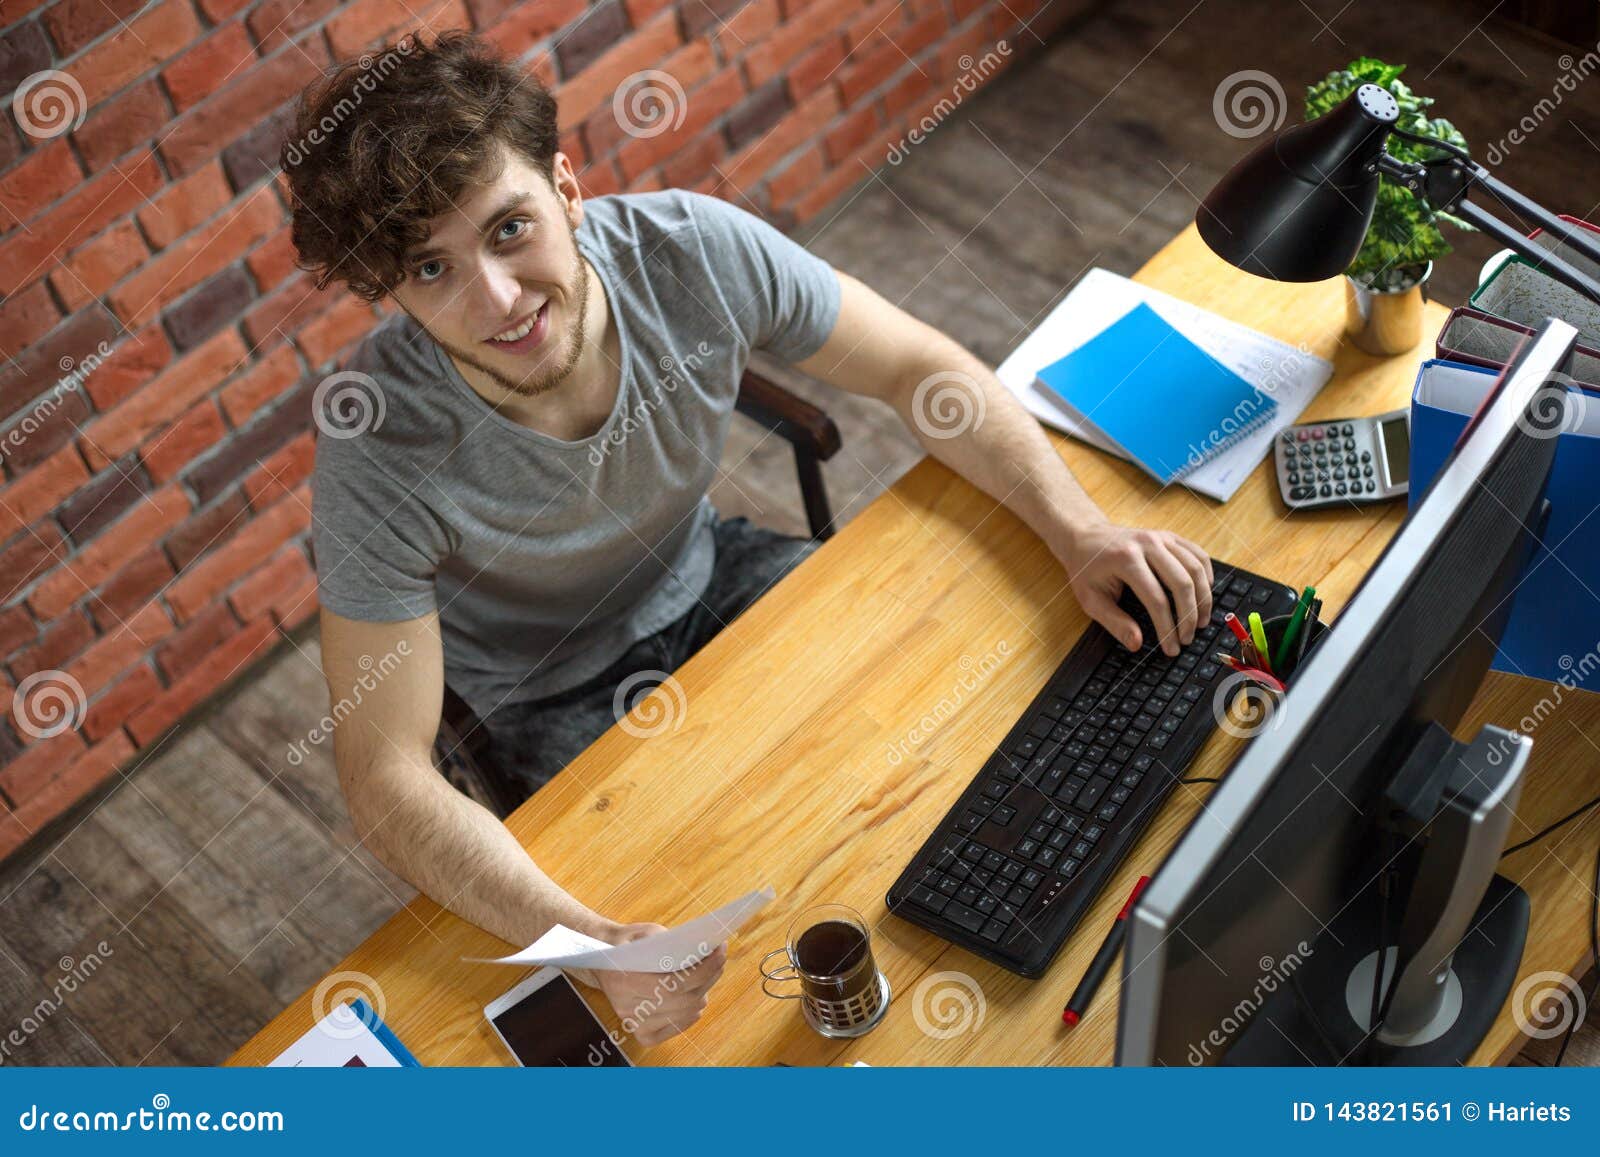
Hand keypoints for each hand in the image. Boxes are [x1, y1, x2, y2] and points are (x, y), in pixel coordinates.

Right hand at [580, 923, 727, 1047]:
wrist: (601, 958)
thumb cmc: (629, 943)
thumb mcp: (649, 934)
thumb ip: (675, 945)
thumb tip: (708, 951)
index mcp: (623, 979)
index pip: (675, 983)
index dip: (704, 969)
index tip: (720, 951)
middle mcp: (626, 1006)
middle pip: (683, 1000)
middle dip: (708, 978)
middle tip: (719, 959)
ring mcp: (632, 1023)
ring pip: (683, 1014)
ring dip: (703, 993)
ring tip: (709, 974)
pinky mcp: (640, 1033)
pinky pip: (675, 1028)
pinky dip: (691, 1014)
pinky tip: (696, 998)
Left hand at [1056, 519, 1213, 656]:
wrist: (1086, 537)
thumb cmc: (1087, 569)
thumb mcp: (1091, 599)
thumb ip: (1114, 622)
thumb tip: (1136, 644)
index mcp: (1125, 559)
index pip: (1156, 599)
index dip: (1167, 628)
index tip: (1171, 648)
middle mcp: (1147, 544)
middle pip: (1182, 583)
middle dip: (1189, 616)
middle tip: (1187, 639)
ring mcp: (1161, 537)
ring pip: (1195, 568)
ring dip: (1203, 599)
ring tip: (1201, 622)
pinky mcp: (1170, 537)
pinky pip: (1198, 555)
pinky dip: (1206, 576)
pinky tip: (1204, 595)